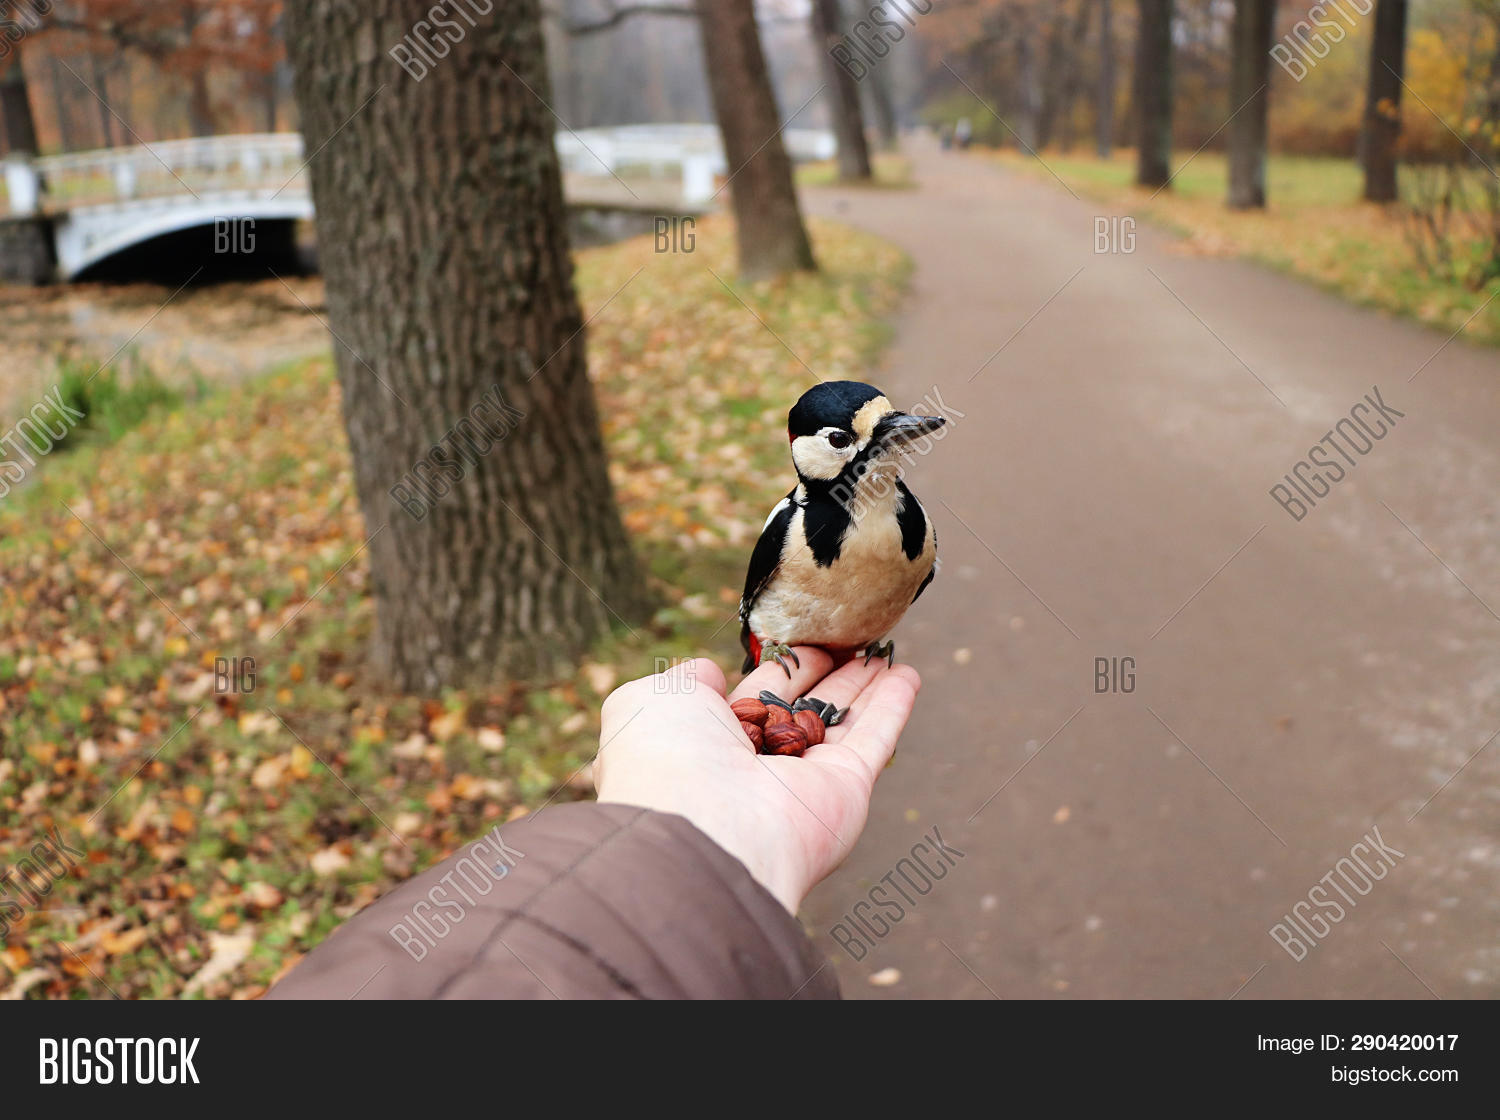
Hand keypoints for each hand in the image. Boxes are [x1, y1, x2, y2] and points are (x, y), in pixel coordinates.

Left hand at [594, 649, 920, 912]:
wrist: (701, 830)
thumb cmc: (667, 758)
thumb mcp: (653, 700)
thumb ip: (685, 681)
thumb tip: (709, 674)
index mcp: (711, 745)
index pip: (754, 698)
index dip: (779, 669)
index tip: (802, 642)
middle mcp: (759, 766)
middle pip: (802, 709)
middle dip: (825, 676)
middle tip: (848, 642)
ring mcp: (805, 781)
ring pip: (842, 722)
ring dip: (865, 686)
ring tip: (882, 650)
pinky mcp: (846, 790)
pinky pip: (874, 739)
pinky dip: (893, 707)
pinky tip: (907, 674)